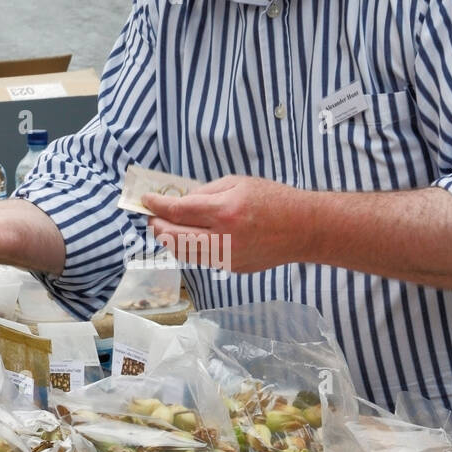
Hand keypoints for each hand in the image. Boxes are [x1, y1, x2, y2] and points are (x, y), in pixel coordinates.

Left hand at [145, 175, 312, 273]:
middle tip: (152, 217)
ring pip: (185, 253)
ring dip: (170, 241)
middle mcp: (224, 239)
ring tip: (164, 229)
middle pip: (175, 237)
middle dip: (158, 226)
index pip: (179, 211)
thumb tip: (181, 200)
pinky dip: (190, 248)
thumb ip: (206, 192)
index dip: (158, 205)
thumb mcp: (238, 183)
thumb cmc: (274, 200)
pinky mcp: (233, 268)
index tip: (147, 200)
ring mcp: (228, 258)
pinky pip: (203, 259)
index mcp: (225, 212)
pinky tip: (187, 238)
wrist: (304, 229)